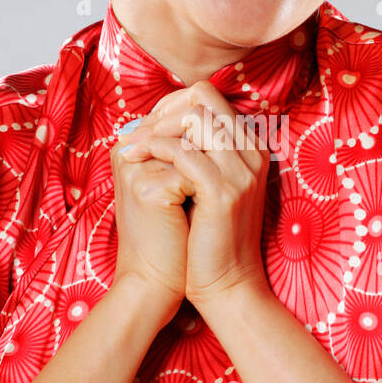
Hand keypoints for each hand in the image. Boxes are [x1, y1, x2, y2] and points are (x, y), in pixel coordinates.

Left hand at [117, 83, 273, 311]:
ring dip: (154, 127)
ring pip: (194, 118)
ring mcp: (241, 171)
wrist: (227, 285)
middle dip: (163, 109)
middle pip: (205, 98)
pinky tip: (135, 159)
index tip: (144, 126)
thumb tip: (158, 124)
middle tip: (134, 131)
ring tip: (130, 146)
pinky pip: (184, 152)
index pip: (210, 99)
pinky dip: (155, 149)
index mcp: (250, 149)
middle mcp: (252, 153)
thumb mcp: (208, 188)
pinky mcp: (224, 192)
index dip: (172, 106)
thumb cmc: (210, 239)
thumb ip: (196, 154)